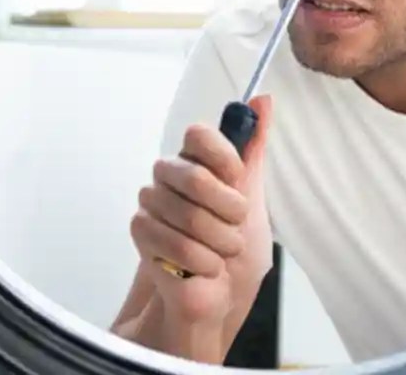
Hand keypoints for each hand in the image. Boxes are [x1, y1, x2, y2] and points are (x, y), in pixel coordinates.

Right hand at [129, 95, 274, 327]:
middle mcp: (171, 178)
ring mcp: (153, 203)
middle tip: (236, 228)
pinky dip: (199, 260)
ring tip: (222, 253)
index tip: (237, 181)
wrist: (219, 304)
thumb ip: (254, 152)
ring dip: (218, 241)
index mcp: (199, 163)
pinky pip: (170, 239)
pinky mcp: (141, 232)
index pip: (198, 134)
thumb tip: (263, 101)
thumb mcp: (257, 202)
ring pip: (186, 212)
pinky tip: (203, 268)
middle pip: (192, 173)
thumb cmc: (236, 258)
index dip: (223, 158)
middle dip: (227, 209)